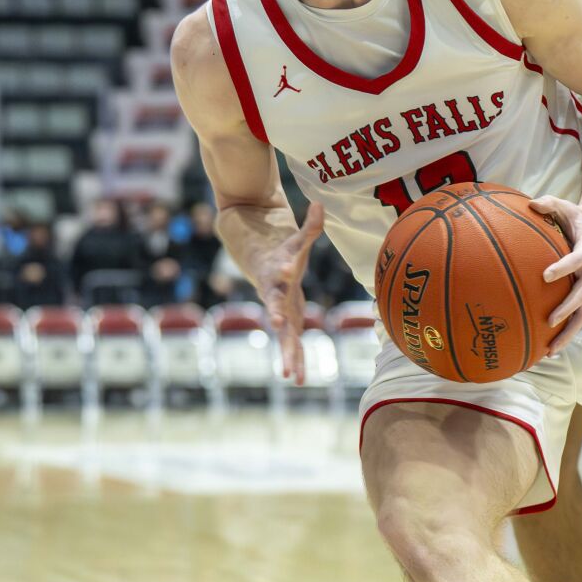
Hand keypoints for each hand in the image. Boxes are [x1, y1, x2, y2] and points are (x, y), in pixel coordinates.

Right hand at [250, 201, 324, 384]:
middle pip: (279, 318)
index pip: (277, 289)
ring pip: (286, 337)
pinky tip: (298, 378)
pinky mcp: (288, 321)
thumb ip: (309, 226)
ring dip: (290, 356)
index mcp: (276, 280)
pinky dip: (296, 358)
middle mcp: (276, 299)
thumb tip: (320, 204)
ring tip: (291, 377)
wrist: (261, 264)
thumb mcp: (294, 239)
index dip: (276, 298)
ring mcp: (281, 312)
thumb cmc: (282, 251)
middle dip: (282, 335)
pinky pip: (293, 342)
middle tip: (282, 348)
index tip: (275, 312)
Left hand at [530, 194, 581, 354]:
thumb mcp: (565, 205)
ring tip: (550, 350)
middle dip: (567, 309)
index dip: (564, 267)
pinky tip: (549, 347)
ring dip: (568, 333)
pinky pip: (578, 316)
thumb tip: (531, 204)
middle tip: (550, 321)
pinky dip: (566, 332)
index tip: (545, 275)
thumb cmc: (576, 217)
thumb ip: (549, 204)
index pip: (578, 260)